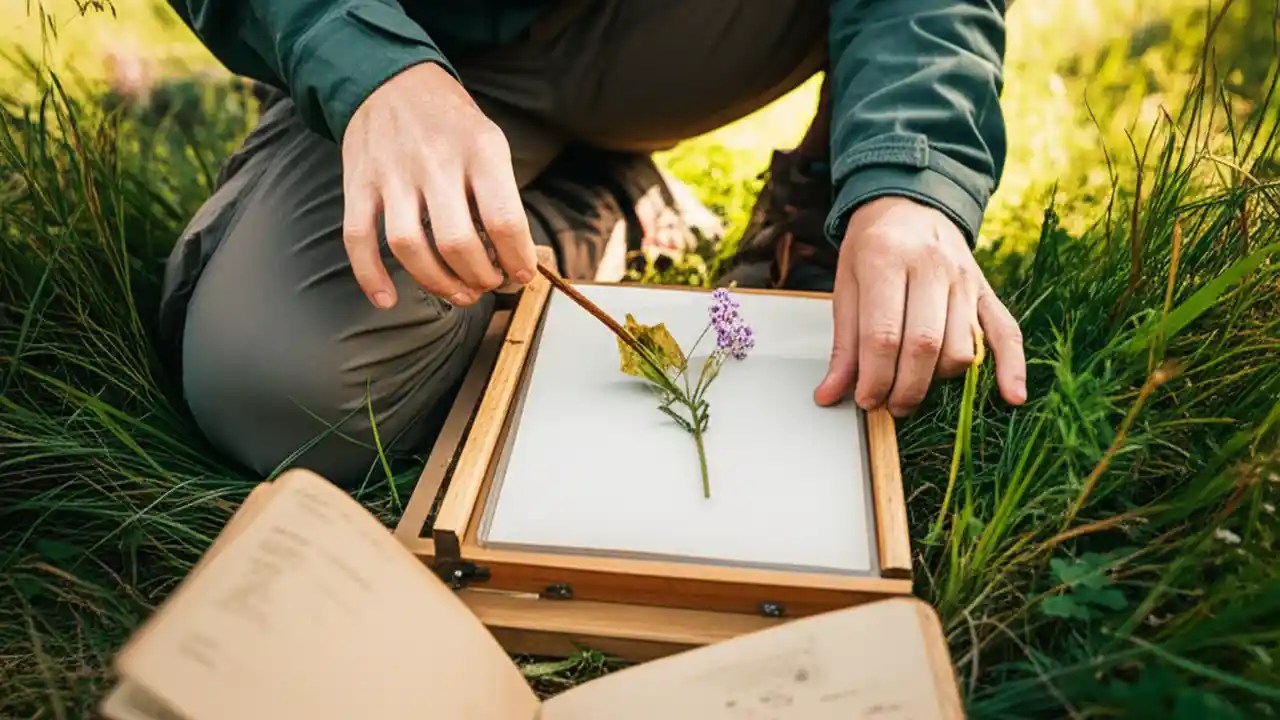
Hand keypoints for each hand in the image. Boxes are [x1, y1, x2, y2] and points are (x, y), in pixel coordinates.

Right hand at [341, 62, 536, 308]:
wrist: (391, 80)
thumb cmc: (450, 123)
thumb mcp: (490, 142)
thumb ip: (499, 195)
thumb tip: (511, 257)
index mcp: (480, 150)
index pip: (505, 220)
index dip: (517, 259)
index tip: (521, 274)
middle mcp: (435, 162)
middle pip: (458, 242)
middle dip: (479, 277)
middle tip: (488, 282)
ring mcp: (392, 174)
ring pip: (409, 247)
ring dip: (437, 283)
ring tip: (458, 292)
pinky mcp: (359, 183)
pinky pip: (358, 238)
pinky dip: (370, 276)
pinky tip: (388, 300)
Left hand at [814, 196, 1025, 415]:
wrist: (910, 203)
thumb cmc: (872, 248)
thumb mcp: (846, 286)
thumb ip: (843, 345)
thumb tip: (829, 396)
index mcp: (886, 259)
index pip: (884, 334)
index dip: (874, 378)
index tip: (864, 400)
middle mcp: (932, 266)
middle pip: (924, 346)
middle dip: (905, 388)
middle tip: (888, 406)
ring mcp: (965, 279)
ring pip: (962, 348)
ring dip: (938, 381)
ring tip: (913, 388)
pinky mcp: (987, 291)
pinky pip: (1007, 332)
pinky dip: (1012, 368)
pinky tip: (1011, 397)